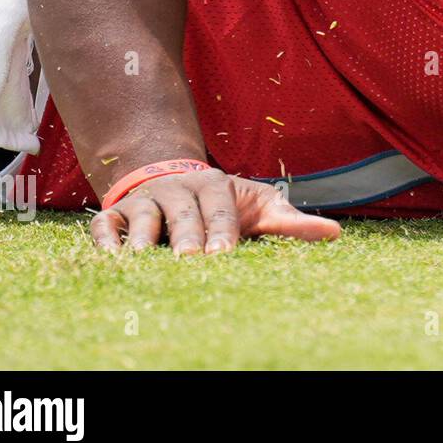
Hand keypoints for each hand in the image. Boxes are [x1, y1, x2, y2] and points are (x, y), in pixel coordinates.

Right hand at [90, 169, 340, 253]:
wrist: (172, 180)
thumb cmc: (224, 205)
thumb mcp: (259, 207)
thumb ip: (290, 223)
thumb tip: (335, 234)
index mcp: (214, 185)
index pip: (220, 207)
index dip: (222, 229)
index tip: (224, 254)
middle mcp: (178, 190)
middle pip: (182, 213)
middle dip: (186, 236)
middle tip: (190, 261)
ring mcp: (145, 200)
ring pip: (143, 217)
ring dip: (144, 240)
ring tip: (147, 262)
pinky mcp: (117, 214)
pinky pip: (106, 225)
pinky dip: (107, 240)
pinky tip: (112, 259)